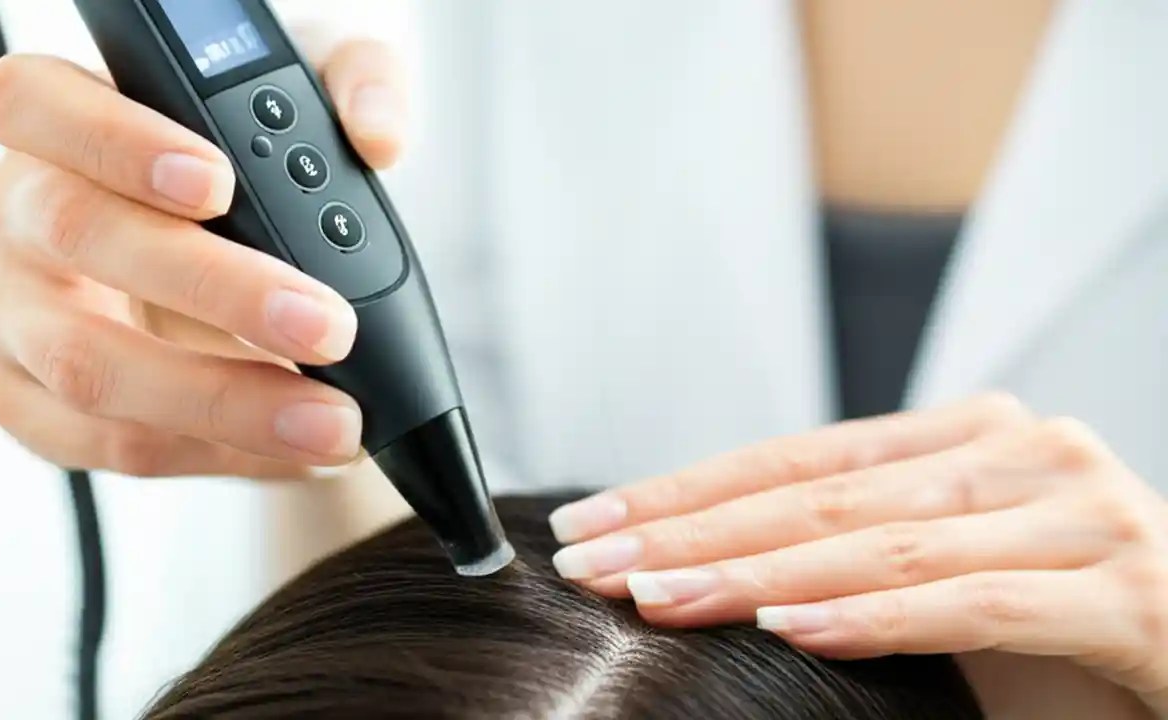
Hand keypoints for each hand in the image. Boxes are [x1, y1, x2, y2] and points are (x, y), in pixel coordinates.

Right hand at [0, 32, 408, 478]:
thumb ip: (358, 82)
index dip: (117, 142)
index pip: (37, 105)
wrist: (254, 274)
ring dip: (226, 401)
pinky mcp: (34, 405)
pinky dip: (214, 452)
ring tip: (333, 421)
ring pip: (91, 366)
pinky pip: (114, 444)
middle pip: (77, 239)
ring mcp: (14, 318)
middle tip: (326, 325)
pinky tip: (290, 449)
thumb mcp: (317, 94)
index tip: (221, 183)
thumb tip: (380, 136)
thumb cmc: (261, 168)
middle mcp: (14, 215)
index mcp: (56, 120)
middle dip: (215, 288)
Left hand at [548, 395, 1167, 714]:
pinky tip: (794, 632)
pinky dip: (878, 619)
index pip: (796, 460)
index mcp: (966, 436)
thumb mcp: (941, 575)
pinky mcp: (1126, 592)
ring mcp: (1077, 511)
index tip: (593, 523)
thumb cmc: (1062, 629)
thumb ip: (850, 558)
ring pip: (883, 542)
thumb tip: (703, 574)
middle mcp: (1021, 450)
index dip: (685, 490)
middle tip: (594, 563)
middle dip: (692, 532)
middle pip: (821, 496)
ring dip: (756, 574)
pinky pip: (976, 603)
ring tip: (660, 600)